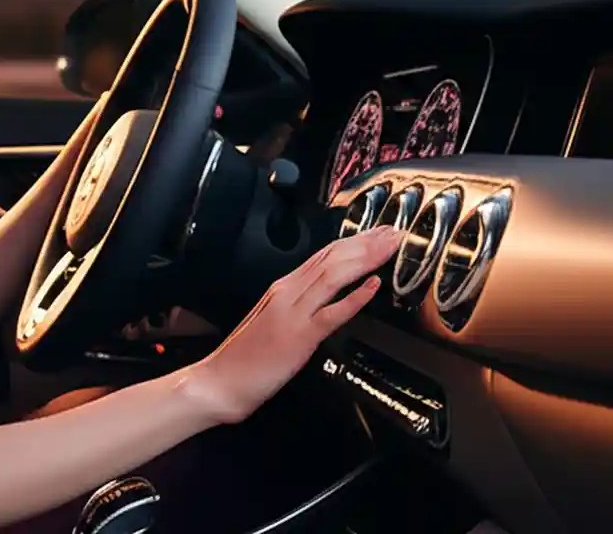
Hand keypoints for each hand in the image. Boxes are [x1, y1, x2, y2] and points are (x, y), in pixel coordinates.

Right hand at [186, 225, 404, 423]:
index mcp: (282, 289)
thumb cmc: (244, 359)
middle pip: (332, 259)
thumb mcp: (273, 322)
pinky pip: (332, 312)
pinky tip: (372, 287)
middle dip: (365, 243)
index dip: (353, 243)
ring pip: (334, 276)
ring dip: (365, 259)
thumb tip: (322, 299)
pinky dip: (354, 297)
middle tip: (393, 231)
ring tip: (389, 248)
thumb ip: (297, 306)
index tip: (376, 234)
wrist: (220, 382)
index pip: (324, 257)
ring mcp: (293, 313)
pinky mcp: (299, 337)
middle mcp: (287, 294)